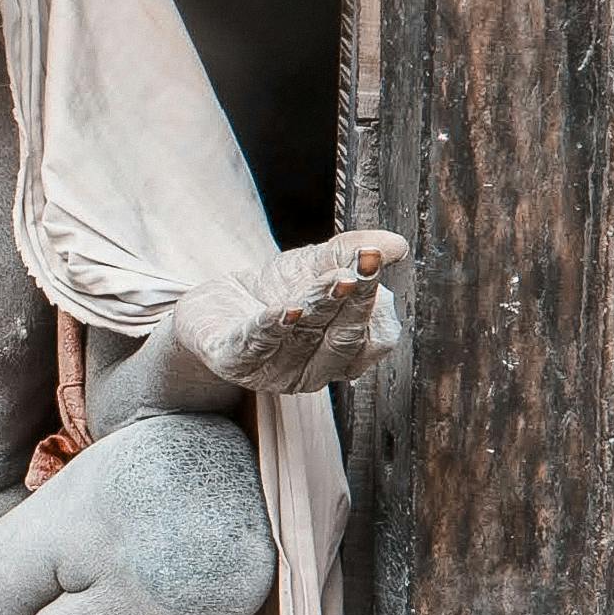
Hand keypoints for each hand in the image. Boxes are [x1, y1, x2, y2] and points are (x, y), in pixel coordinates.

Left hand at [170, 230, 406, 397]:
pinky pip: (260, 345)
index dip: (375, 303)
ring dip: (319, 307)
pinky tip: (287, 309)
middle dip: (354, 304)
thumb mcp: (316, 265)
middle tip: (360, 271)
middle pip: (343, 338)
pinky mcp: (236, 362)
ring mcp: (276, 371)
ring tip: (333, 280)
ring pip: (304, 337)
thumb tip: (398, 244)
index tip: (373, 259)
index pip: (374, 338)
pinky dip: (275, 326)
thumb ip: (352, 252)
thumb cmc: (276, 290)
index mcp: (343, 353)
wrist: (215, 306)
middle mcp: (316, 370)